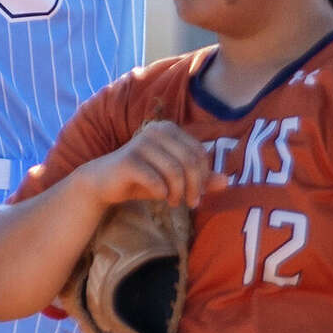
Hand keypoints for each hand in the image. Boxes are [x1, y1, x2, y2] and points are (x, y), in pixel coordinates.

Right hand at [87, 123, 224, 207]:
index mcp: (170, 130)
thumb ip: (200, 179)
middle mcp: (156, 131)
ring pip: (174, 171)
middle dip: (194, 186)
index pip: (200, 153)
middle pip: (190, 161)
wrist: (105, 182)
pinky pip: (155, 179)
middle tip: (190, 203)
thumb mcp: (175, 179)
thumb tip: (227, 182)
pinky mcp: (128, 161)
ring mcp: (141, 143)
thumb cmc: (143, 178)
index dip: (204, 176)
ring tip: (174, 202)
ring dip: (178, 192)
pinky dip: (162, 192)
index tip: (198, 194)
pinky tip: (160, 198)